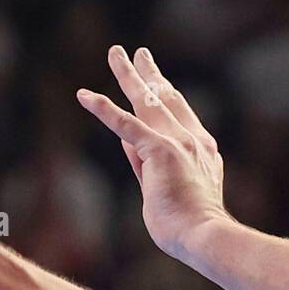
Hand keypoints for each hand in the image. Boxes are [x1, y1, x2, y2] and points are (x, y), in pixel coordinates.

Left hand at [77, 45, 231, 256]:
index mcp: (201, 151)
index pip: (177, 120)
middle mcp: (193, 140)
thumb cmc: (188, 227)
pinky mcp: (160, 150)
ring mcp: (178, 142)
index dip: (165, 100)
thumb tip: (128, 146)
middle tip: (141, 54)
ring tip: (116, 53)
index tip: (156, 84)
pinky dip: (103, 108)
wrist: (204, 236)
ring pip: (148, 100)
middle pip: (168, 98)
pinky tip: (84, 95)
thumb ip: (148, 166)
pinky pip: (125, 124)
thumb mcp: (168, 191)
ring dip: (129, 74)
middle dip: (151, 74)